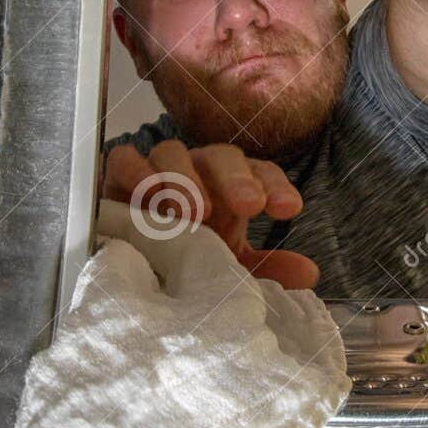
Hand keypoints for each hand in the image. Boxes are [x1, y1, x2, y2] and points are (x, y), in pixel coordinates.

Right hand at [101, 141, 318, 290]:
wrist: (131, 267)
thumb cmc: (184, 262)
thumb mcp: (228, 268)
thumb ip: (266, 270)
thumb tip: (310, 274)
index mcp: (230, 189)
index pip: (260, 174)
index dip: (275, 186)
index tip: (288, 210)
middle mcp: (197, 173)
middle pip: (222, 157)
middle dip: (237, 178)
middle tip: (248, 206)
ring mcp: (157, 170)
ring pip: (173, 153)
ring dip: (185, 178)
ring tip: (196, 212)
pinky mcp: (116, 177)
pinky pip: (124, 158)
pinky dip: (136, 170)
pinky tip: (147, 193)